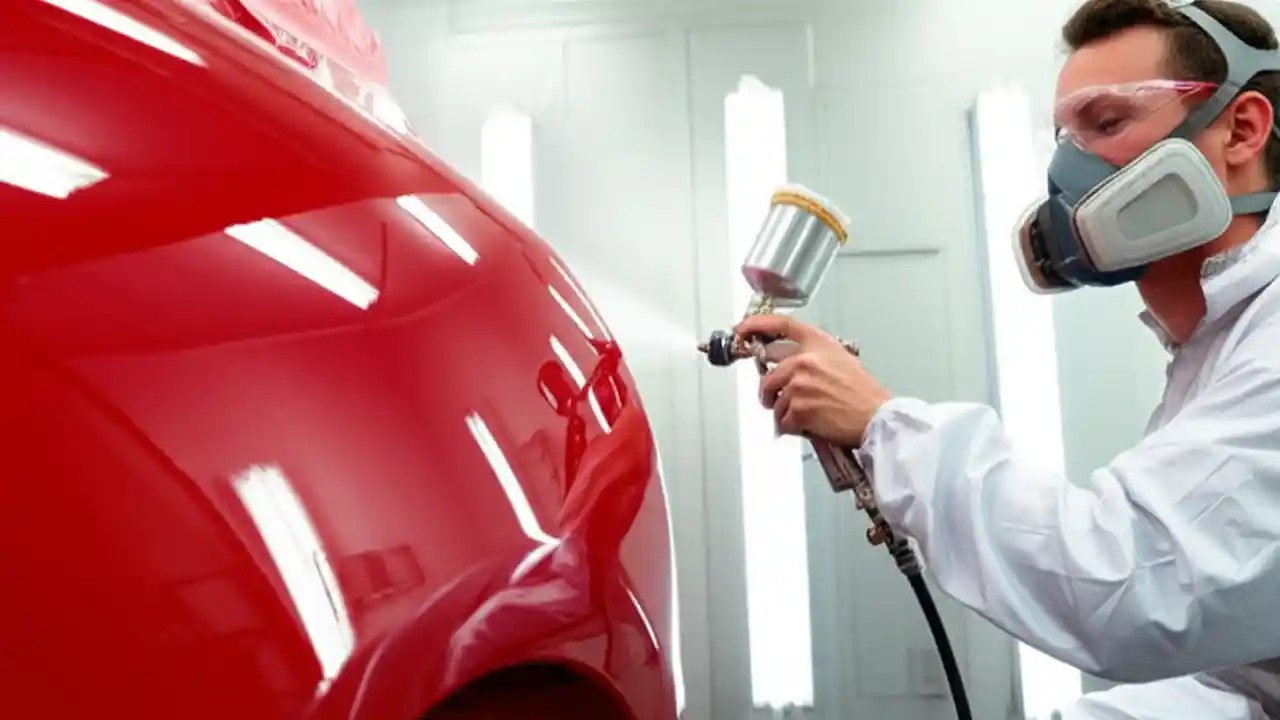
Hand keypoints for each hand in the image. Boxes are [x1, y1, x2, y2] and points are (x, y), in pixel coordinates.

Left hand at [735, 314, 892, 446]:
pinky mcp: (799, 409)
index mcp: (818, 344)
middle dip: (769, 392)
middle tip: (778, 400)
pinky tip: (810, 425)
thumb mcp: (840, 359)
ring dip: (785, 413)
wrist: (877, 417)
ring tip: (808, 415)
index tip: (742, 330)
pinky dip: (792, 427)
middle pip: (767, 376)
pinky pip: (782, 421)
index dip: (755, 324)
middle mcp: (805, 360)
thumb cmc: (864, 393)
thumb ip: (811, 356)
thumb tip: (786, 363)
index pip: (780, 324)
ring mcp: (800, 385)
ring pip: (774, 402)